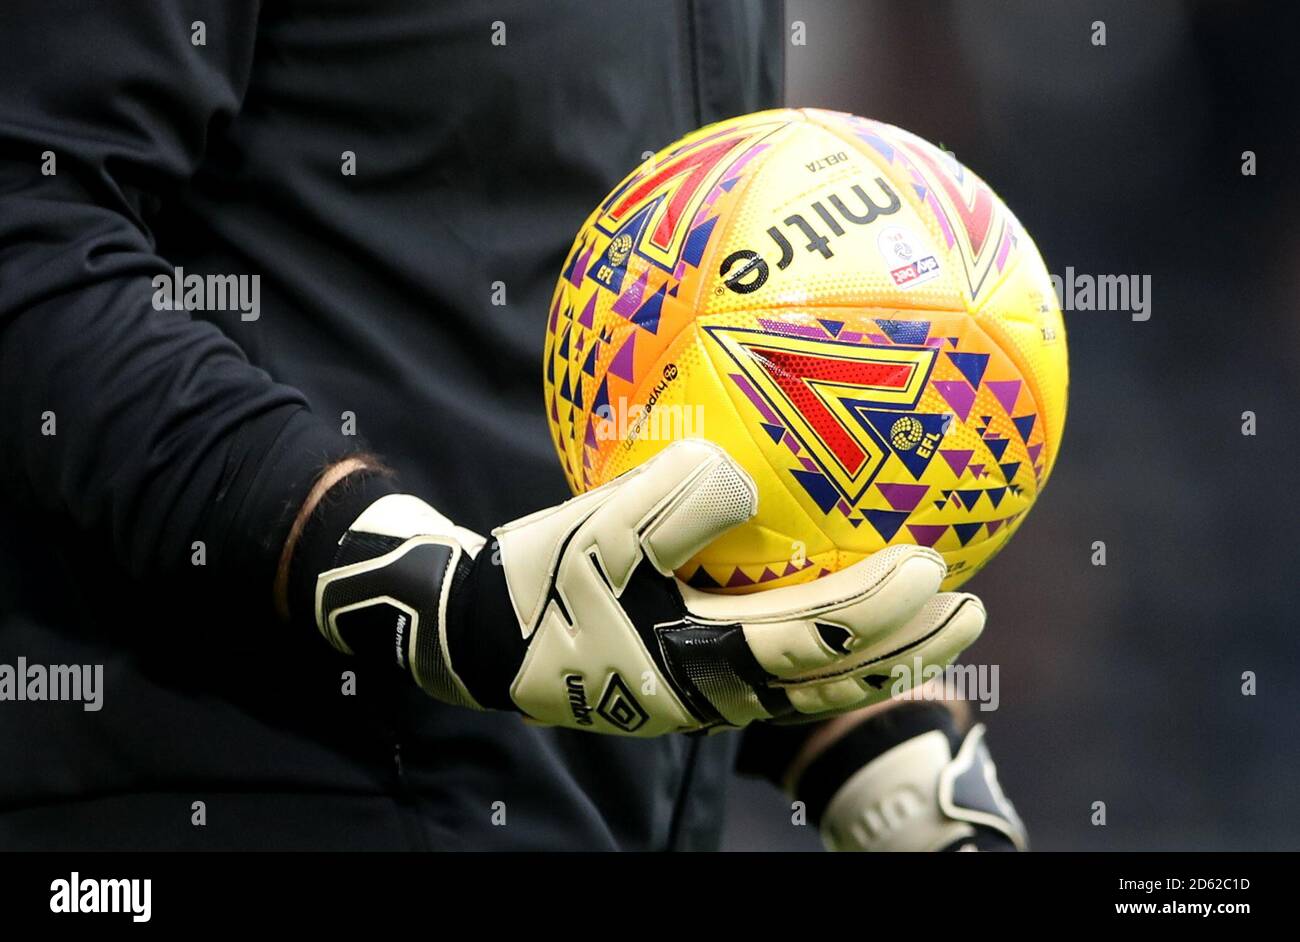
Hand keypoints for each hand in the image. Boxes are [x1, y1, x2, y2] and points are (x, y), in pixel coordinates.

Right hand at [313, 440, 985, 734]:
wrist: (477, 633)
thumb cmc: (531, 584)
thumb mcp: (590, 535)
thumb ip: (670, 503)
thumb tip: (744, 478)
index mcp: (694, 664)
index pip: (808, 646)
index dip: (872, 613)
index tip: (932, 568)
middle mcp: (712, 692)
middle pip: (829, 683)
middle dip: (904, 649)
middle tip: (969, 609)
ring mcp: (703, 691)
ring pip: (811, 686)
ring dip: (878, 655)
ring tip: (936, 620)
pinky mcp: (688, 674)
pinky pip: (777, 664)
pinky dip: (825, 642)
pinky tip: (837, 599)